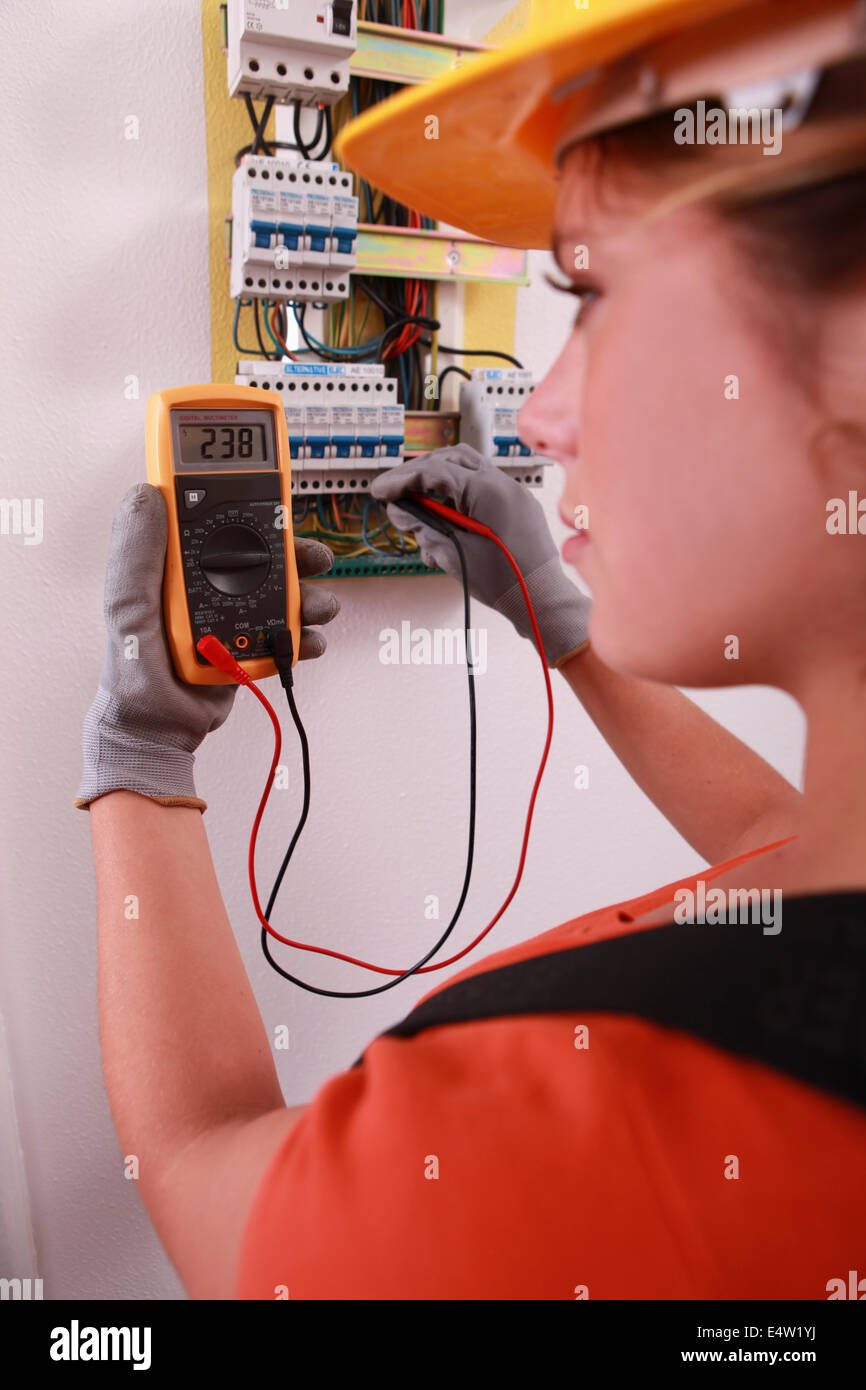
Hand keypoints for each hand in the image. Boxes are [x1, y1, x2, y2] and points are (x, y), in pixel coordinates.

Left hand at [75, 483, 339, 810]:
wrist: (158, 730)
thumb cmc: (132, 672)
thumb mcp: (128, 607)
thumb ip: (137, 554)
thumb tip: (146, 495)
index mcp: (176, 568)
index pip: (214, 522)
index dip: (245, 506)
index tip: (271, 501)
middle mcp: (207, 587)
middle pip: (261, 556)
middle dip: (295, 554)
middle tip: (314, 556)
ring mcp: (232, 617)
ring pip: (282, 594)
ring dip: (309, 597)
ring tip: (318, 607)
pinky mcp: (250, 647)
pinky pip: (286, 634)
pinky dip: (305, 637)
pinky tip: (309, 641)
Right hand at [370, 443, 590, 667]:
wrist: (542, 600)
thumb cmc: (503, 582)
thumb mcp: (453, 554)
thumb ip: (423, 527)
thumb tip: (399, 511)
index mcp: (487, 490)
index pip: (435, 471)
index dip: (401, 480)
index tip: (380, 491)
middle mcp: (504, 483)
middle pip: (453, 459)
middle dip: (421, 472)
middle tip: (397, 490)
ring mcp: (515, 493)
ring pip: (470, 471)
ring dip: (441, 483)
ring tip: (420, 509)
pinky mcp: (520, 507)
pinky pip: (486, 490)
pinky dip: (462, 497)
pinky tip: (447, 522)